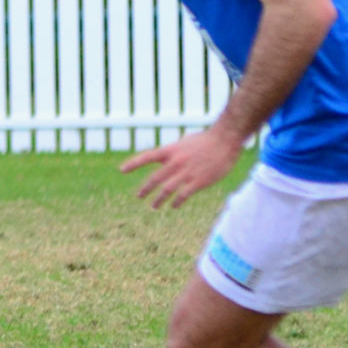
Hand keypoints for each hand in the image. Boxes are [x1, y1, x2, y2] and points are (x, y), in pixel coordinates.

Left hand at [119, 126, 244, 208]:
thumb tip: (164, 160)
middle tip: (139, 196)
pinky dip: (177, 202)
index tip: (122, 170)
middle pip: (155, 178)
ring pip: (167, 190)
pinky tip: (174, 206)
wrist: (225, 140)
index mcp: (171, 150)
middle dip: (145, 189)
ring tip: (154, 206)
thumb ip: (172, 153)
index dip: (133, 164)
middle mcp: (176, 162)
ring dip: (159, 199)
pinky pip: (183, 195)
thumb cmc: (205, 140)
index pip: (147, 157)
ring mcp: (187, 172)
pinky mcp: (199, 181)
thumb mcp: (184, 143)